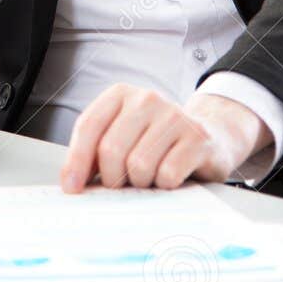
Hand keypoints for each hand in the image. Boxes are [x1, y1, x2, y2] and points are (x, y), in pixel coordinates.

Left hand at [58, 85, 267, 191]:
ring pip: (138, 166)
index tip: (72, 187)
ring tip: (150, 176)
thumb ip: (94, 153)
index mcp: (121, 94)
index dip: (76, 160)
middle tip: (121, 184)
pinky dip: (164, 185)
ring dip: (140, 182)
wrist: (211, 137)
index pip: (89, 126)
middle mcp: (147, 99)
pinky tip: (170, 176)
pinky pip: (167, 174)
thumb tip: (71, 182)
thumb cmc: (157, 142)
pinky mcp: (197, 138)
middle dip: (112, 178)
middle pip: (111, 150)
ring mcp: (175, 116)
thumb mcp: (122, 137)